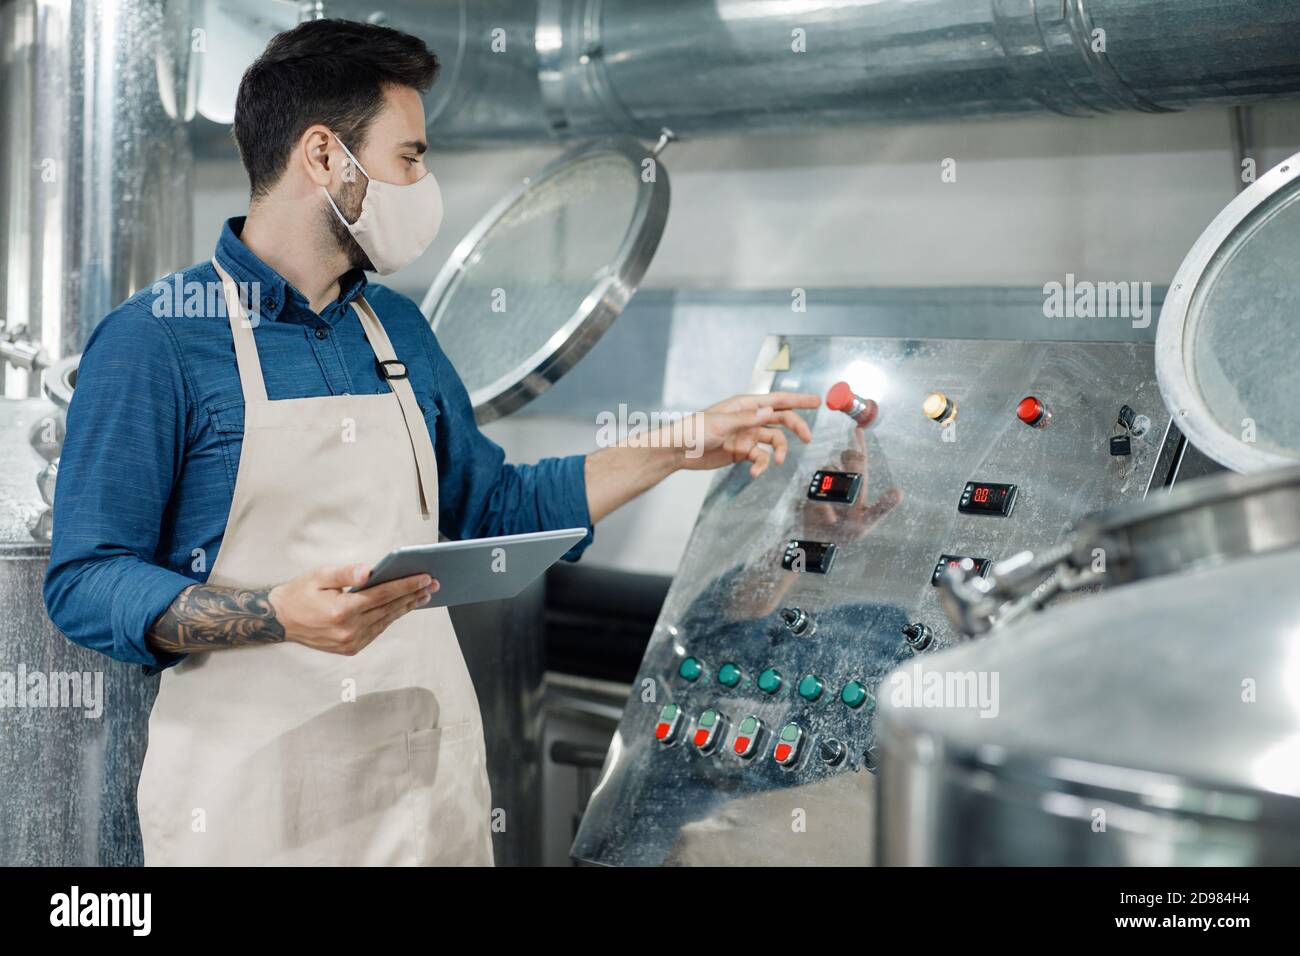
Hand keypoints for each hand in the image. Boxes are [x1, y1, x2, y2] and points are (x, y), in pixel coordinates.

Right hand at [268, 564, 436, 655]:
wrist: (280, 620)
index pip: (383, 594)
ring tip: (423, 595)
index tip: (425, 577)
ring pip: (386, 621)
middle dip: (413, 595)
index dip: (406, 585)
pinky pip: (377, 630)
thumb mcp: (319, 576)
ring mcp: (350, 642)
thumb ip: (345, 573)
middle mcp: (349, 629)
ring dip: (406, 607)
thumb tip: (370, 570)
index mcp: (342, 610)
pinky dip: (390, 618)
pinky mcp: (350, 648)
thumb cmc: (300, 593)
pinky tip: (402, 607)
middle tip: (433, 584)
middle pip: (389, 608)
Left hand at [674, 391, 820, 476]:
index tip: (816, 401)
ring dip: (778, 452)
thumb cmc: (694, 430)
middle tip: (808, 437)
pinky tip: (754, 471)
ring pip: (773, 441)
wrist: (679, 451)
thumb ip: (748, 418)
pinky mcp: (741, 452)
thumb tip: (771, 410)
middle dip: (796, 427)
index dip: (798, 400)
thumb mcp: (722, 423)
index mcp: (745, 405)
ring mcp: (746, 435)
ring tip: (777, 462)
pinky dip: (761, 465)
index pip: (777, 400)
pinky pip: (760, 458)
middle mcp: (749, 418)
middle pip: (781, 420)